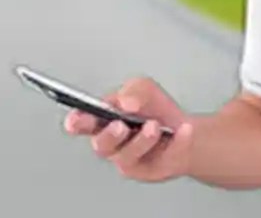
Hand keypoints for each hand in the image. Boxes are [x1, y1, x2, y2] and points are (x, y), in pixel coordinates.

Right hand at [63, 76, 195, 182]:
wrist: (184, 130)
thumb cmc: (155, 110)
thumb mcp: (144, 89)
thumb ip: (134, 91)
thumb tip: (126, 102)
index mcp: (102, 120)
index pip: (81, 123)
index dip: (76, 122)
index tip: (78, 118)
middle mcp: (111, 143)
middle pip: (101, 145)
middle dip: (109, 135)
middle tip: (121, 125)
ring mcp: (128, 159)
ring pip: (127, 156)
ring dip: (142, 140)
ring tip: (154, 126)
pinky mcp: (148, 171)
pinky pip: (160, 161)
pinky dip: (175, 143)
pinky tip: (183, 131)